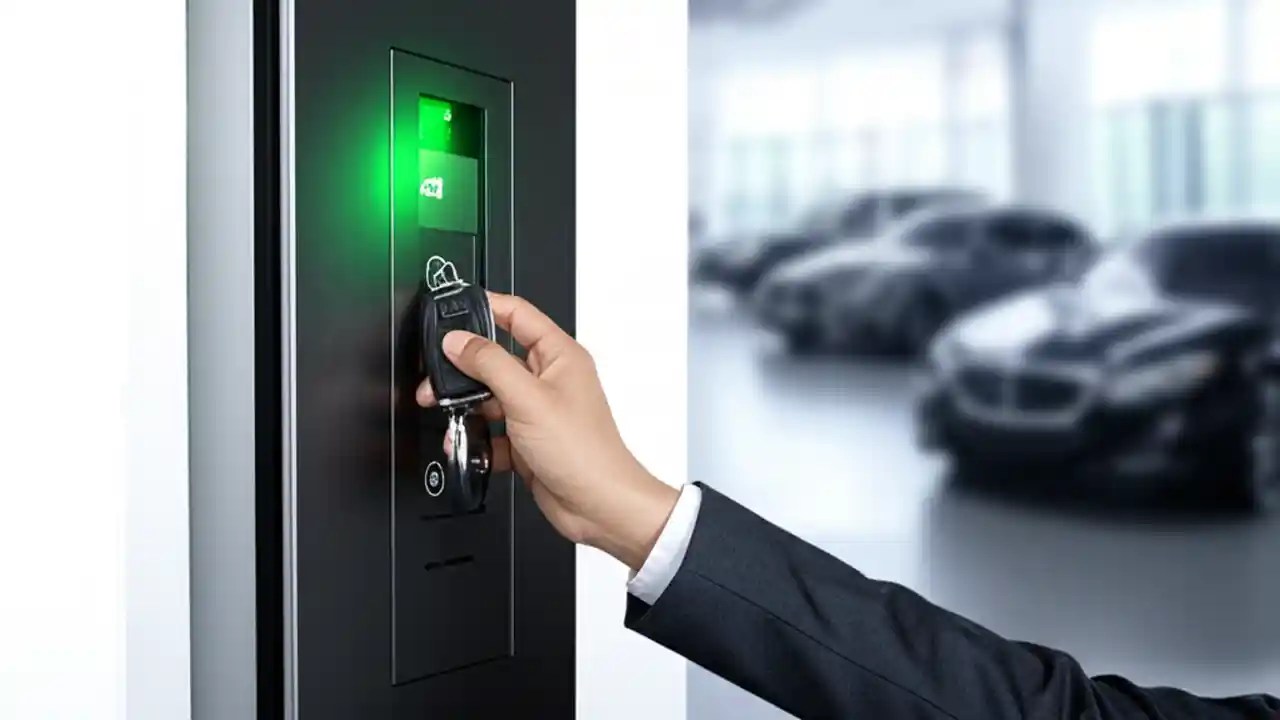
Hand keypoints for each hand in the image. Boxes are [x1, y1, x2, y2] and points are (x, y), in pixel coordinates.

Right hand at [416, 292, 678, 570]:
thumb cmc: (584, 452)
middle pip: (496, 358)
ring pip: (491, 397)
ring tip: (448, 415)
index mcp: (559, 355)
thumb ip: (489, 364)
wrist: (598, 505)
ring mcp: (538, 411)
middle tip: (437, 376)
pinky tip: (472, 447)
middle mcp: (550, 379)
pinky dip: (480, 440)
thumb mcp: (528, 398)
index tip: (453, 310)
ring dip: (467, 408)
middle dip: (464, 368)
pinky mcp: (529, 441)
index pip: (517, 314)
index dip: (485, 306)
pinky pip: (495, 432)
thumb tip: (459, 341)